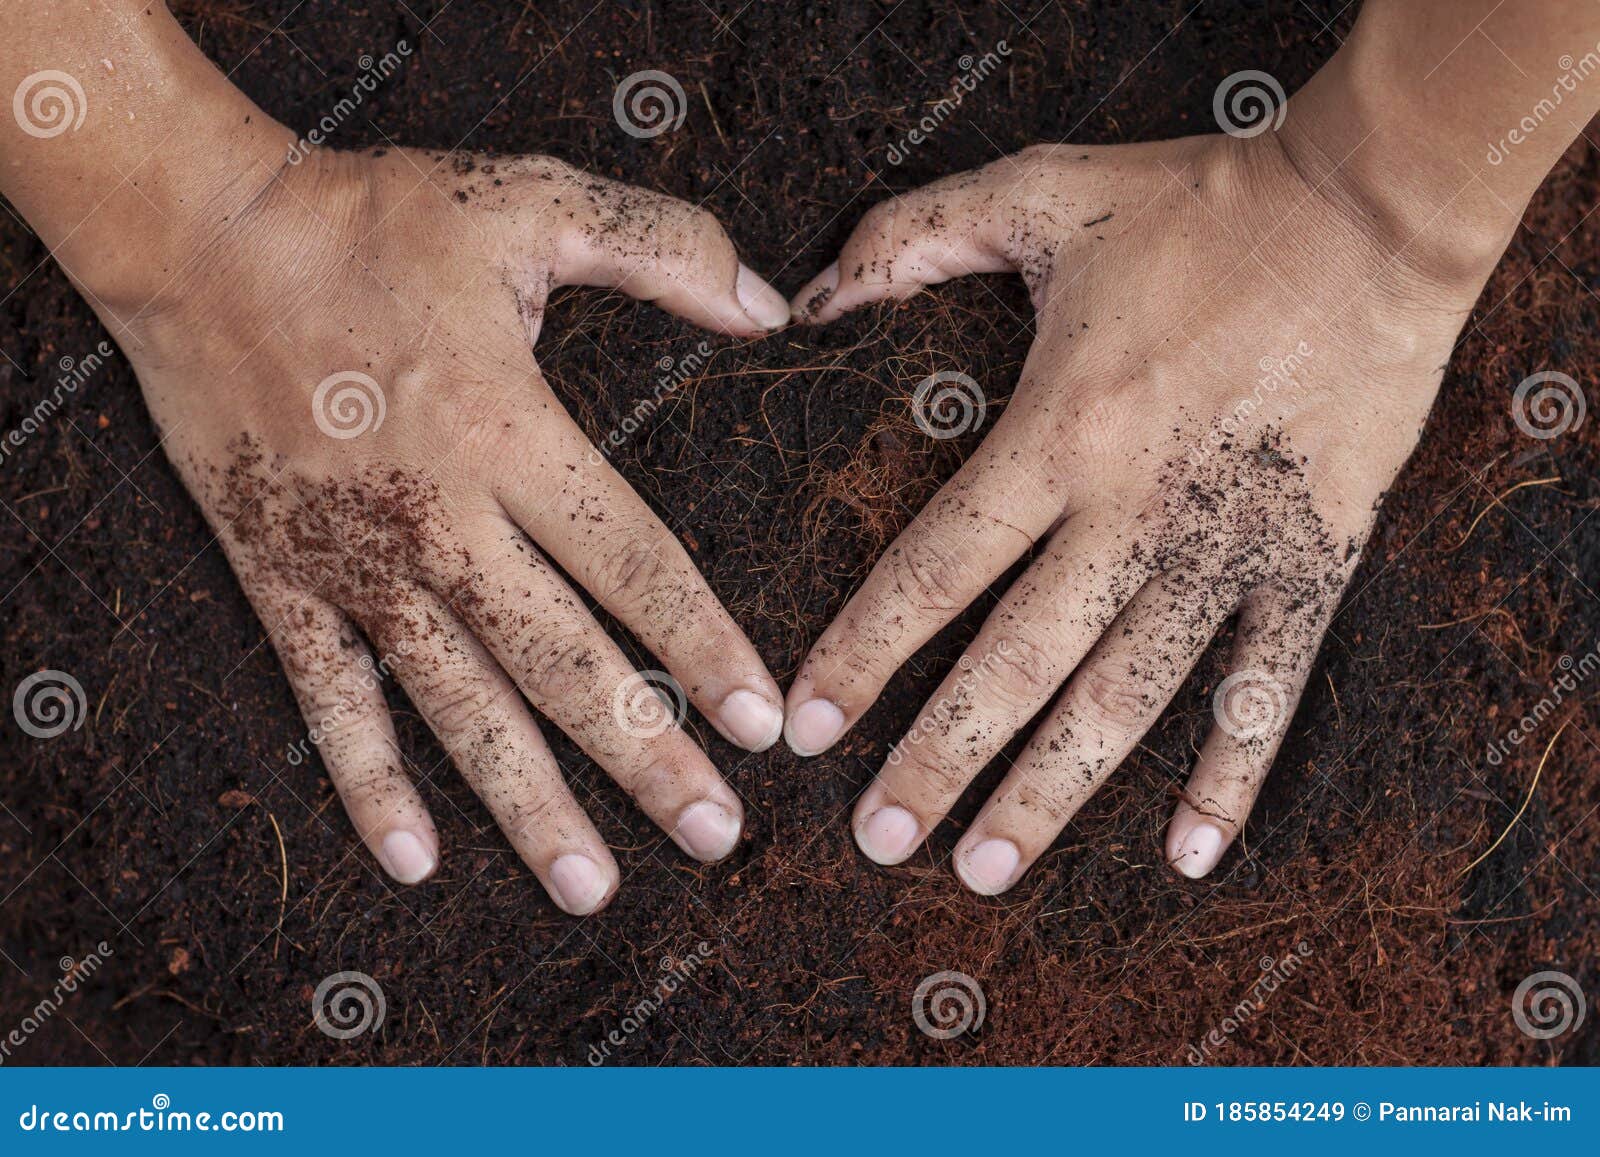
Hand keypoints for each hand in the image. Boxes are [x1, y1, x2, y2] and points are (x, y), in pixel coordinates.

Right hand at [120, 146, 790, 912]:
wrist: (200, 236)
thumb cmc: (369, 218)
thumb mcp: (528, 202)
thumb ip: (664, 249)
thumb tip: (772, 306)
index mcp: (509, 431)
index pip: (633, 565)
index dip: (704, 648)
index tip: (764, 724)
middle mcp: (440, 518)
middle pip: (562, 662)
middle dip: (643, 755)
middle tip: (714, 835)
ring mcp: (357, 562)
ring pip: (457, 706)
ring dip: (528, 802)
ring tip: (592, 885)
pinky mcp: (283, 579)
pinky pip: (329, 699)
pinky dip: (369, 782)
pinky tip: (415, 857)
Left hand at [783, 128, 1492, 890]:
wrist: (1374, 213)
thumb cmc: (1202, 204)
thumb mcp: (1040, 192)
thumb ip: (911, 237)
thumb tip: (811, 299)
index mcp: (1060, 431)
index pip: (935, 567)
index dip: (865, 653)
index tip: (811, 726)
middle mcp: (1134, 511)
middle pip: (1016, 664)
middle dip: (940, 760)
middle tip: (881, 840)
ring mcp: (1226, 551)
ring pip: (1125, 700)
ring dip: (1052, 792)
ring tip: (985, 868)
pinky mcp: (1310, 564)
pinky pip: (1265, 691)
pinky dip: (1229, 777)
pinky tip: (1185, 854)